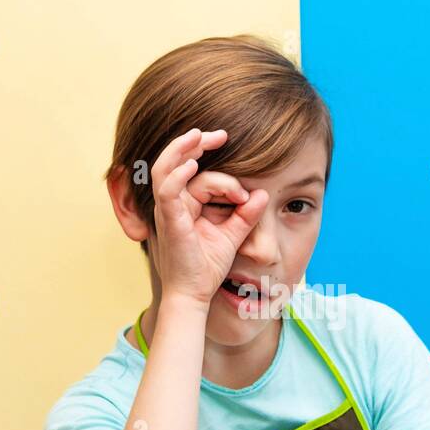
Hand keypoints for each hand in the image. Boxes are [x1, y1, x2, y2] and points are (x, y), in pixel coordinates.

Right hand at [149, 127, 269, 307]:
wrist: (195, 295)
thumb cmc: (207, 267)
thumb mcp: (232, 235)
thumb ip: (246, 214)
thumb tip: (263, 194)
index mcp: (185, 205)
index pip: (199, 177)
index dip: (225, 178)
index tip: (244, 193)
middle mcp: (172, 204)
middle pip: (175, 162)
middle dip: (195, 143)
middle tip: (220, 134)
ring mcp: (168, 211)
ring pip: (166, 168)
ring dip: (181, 148)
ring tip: (200, 136)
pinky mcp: (170, 221)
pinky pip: (167, 190)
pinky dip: (177, 174)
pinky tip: (192, 165)